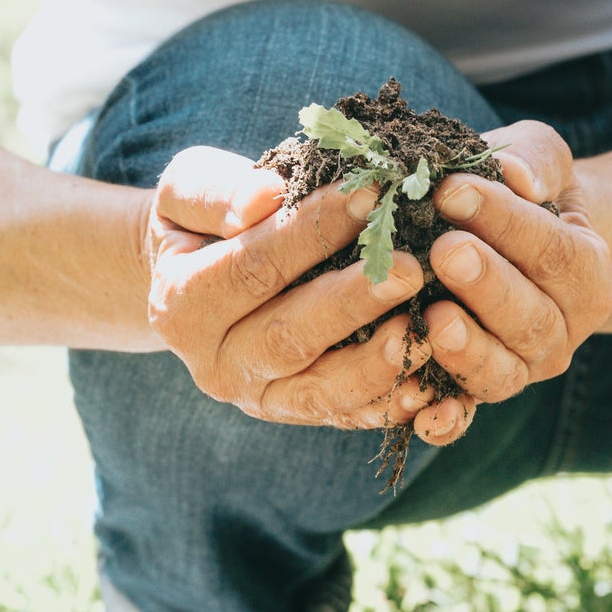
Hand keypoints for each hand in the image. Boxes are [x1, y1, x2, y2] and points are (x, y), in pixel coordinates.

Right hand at [147, 146, 442, 430]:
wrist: (198, 278)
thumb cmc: (205, 221)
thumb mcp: (188, 192)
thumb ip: (216, 192)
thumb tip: (264, 197)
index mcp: (180, 303)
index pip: (253, 266)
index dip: (311, 232)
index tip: (369, 195)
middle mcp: (214, 363)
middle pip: (287, 336)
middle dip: (352, 304)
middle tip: (410, 269)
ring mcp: (257, 397)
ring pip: (319, 393)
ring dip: (376, 366)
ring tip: (426, 334)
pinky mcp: (297, 414)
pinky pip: (346, 418)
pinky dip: (389, 407)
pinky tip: (430, 388)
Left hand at [416, 122, 611, 435]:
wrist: (507, 245)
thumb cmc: (520, 193)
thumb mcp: (538, 160)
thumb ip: (534, 160)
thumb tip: (517, 176)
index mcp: (588, 276)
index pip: (555, 250)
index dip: (506, 222)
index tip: (452, 190)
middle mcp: (561, 333)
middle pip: (531, 317)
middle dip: (487, 284)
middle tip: (444, 251)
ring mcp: (519, 371)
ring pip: (502, 372)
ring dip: (468, 350)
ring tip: (433, 318)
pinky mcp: (474, 397)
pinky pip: (463, 418)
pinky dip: (443, 421)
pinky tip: (417, 412)